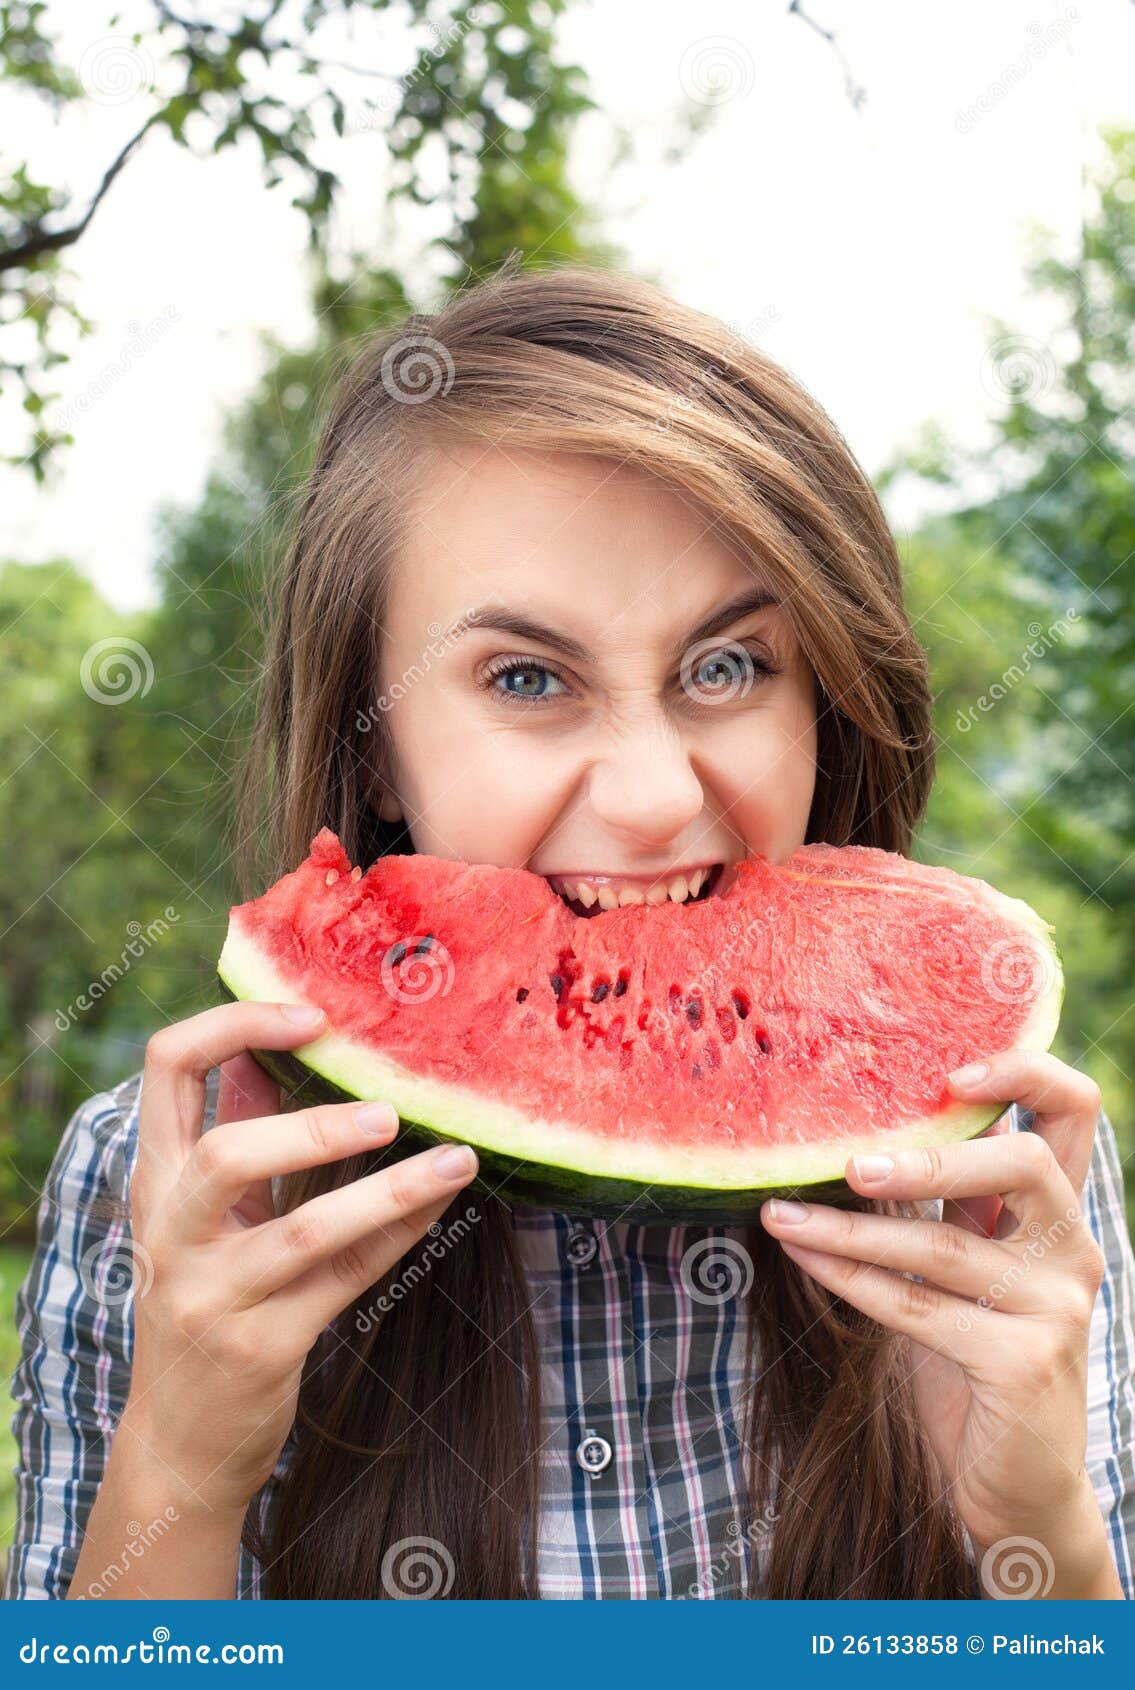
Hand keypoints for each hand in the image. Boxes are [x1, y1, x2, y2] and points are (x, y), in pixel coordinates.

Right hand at [120, 999, 478, 1517]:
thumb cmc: (204, 1299)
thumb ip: (234, 1129)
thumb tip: (275, 1045)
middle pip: (225, 1154)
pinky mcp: (262, 1346)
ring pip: (305, 1229)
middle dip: (314, 1126)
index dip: (234, 1024)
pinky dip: (400, 1235)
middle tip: (386, 1111)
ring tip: (452, 1161)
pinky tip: (442, 1204)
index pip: (166, 1067)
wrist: (179, 1441)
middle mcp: (172, 1233)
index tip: (310, 1015)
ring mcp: (214, 1294)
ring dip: (388, 1190)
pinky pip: (346, 1280)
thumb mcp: (201, 1213)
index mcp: (155, 1180)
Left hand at [759, 1050, 1113, 1585]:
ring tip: (780, 1213)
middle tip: (848, 1161)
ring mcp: (1054, 1308)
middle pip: (1024, 1164)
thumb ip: (943, 1206)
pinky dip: (851, 1278)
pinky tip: (802, 1256)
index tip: (950, 1068)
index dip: (1024, 1072)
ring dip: (850, 1227)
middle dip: (932, 1154)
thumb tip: (853, 1132)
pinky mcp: (1022, 1362)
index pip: (1073, 1111)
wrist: (1017, 1489)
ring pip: (945, 1246)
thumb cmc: (975, 1363)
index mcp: (1056, 1214)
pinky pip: (920, 1306)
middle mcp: (1071, 1250)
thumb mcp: (963, 1270)